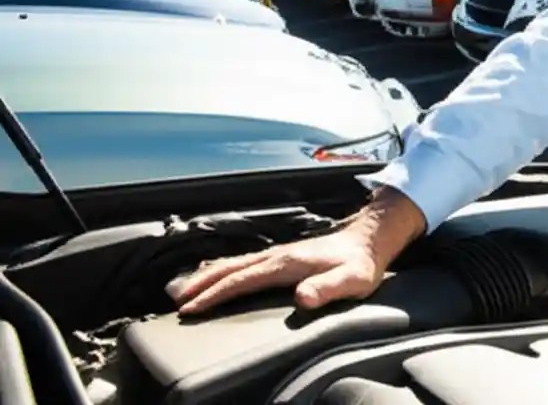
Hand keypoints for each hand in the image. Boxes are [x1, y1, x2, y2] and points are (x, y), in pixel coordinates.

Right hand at [169, 187, 425, 314]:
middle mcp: (278, 254)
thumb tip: (302, 298)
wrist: (371, 240)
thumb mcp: (351, 280)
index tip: (192, 307)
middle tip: (176, 300)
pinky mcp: (282, 255)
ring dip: (208, 275)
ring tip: (185, 288)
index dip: (215, 294)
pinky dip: (224, 269)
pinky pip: (244, 262)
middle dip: (201, 284)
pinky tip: (218, 274)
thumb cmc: (362, 263)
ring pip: (234, 263)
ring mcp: (279, 253)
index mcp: (287, 263)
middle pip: (230, 268)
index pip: (242, 280)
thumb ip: (327, 288)